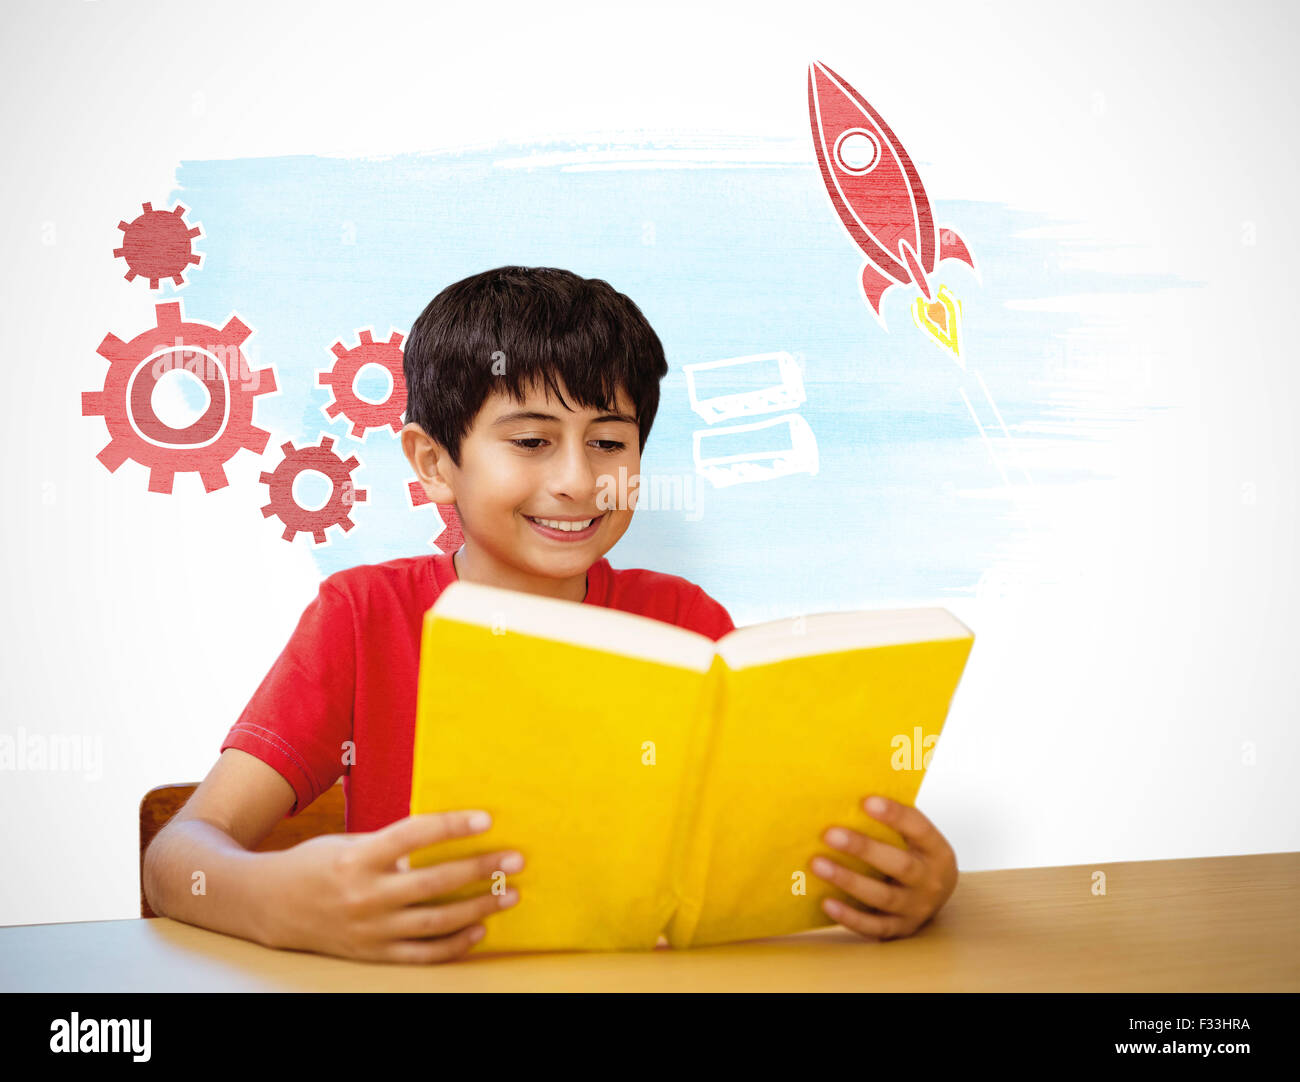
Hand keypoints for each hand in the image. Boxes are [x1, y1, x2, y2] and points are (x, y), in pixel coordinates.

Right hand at [258, 809, 522, 962]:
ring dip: (478, 908)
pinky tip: (479, 931)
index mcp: (359, 857)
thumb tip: (445, 833)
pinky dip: (454, 945)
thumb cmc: (316, 864)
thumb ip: (392, 842)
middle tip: (515, 859)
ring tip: (510, 894)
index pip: (414, 836)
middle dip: (480, 870)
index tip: (486, 820)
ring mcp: (370, 929)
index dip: (451, 826)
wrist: (270, 906)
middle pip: (434, 882)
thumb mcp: (349, 843)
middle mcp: (365, 895)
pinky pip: (422, 954)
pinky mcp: (372, 954)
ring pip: (435, 921)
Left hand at [810, 796, 956, 939]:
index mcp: (937, 851)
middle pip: (900, 865)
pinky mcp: (900, 930)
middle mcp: (931, 882)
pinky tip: (826, 902)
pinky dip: (849, 916)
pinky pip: (873, 926)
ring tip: (817, 864)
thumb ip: (891, 821)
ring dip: (848, 880)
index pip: (919, 829)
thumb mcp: (913, 838)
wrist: (933, 897)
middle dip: (863, 849)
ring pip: (882, 896)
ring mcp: (916, 909)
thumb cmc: (912, 854)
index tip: (866, 801)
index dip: (895, 815)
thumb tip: (847, 795)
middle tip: (829, 834)